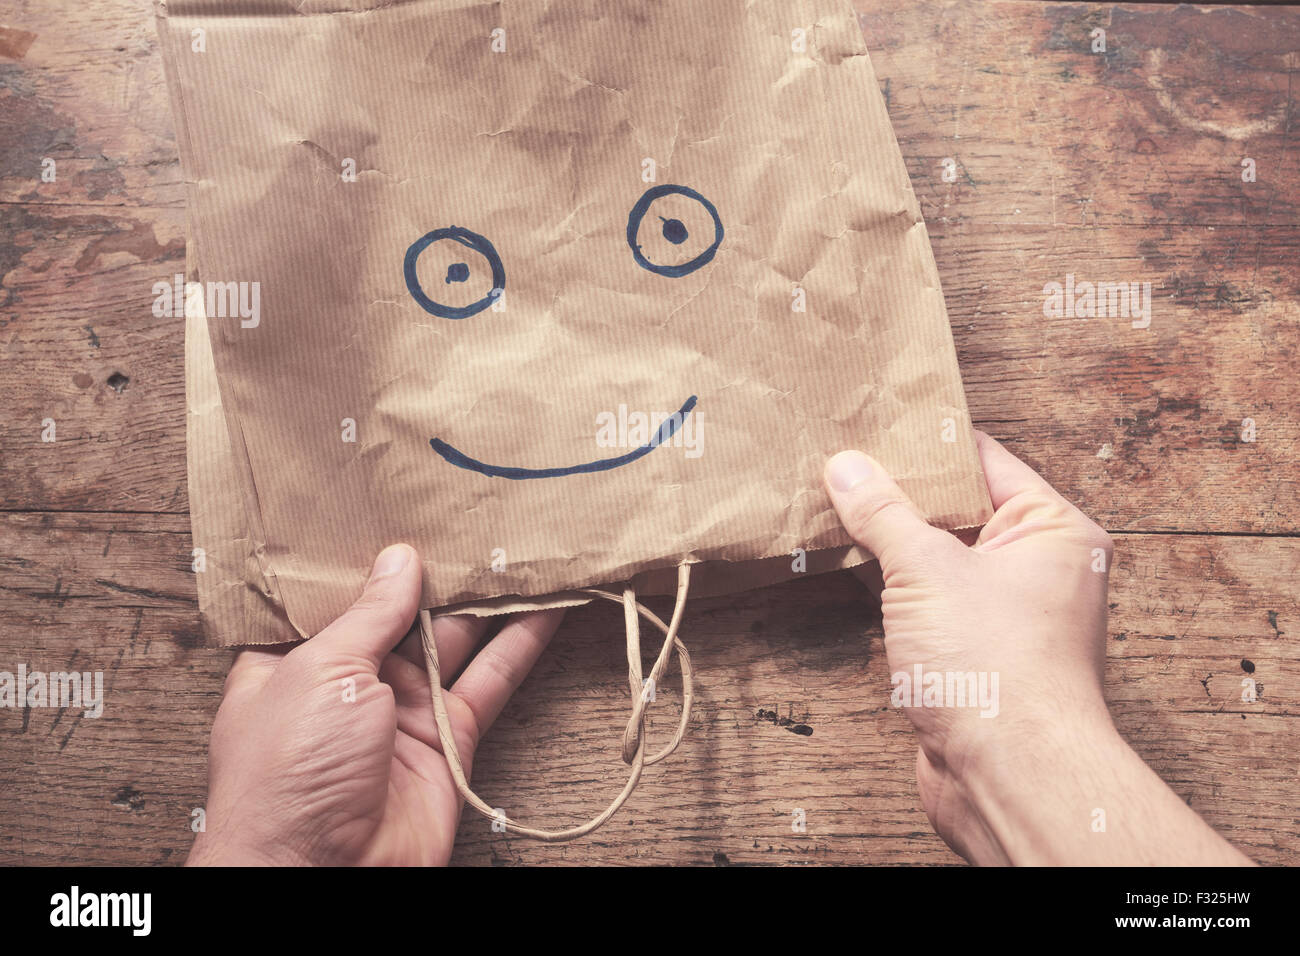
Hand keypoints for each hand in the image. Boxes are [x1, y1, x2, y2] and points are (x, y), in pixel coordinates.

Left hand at [188, 544, 563, 865]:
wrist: (321, 876)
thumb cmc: (286, 776)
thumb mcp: (321, 671)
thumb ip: (369, 613)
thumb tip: (400, 560)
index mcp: (290, 662)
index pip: (329, 596)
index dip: (360, 555)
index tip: (391, 505)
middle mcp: (347, 683)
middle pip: (398, 612)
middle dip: (432, 569)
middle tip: (469, 514)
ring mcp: (400, 711)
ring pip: (452, 640)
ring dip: (485, 600)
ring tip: (519, 547)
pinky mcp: (448, 740)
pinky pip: (490, 681)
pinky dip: (521, 644)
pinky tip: (546, 607)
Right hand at [824, 432, 1250, 864]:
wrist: (1011, 776)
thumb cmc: (996, 671)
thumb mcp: (927, 571)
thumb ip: (883, 514)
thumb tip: (848, 467)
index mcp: (1051, 529)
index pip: (981, 460)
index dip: (923, 440)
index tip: (871, 418)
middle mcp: (1037, 565)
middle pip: (956, 507)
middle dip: (898, 489)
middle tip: (839, 457)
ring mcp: (1005, 611)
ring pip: (938, 556)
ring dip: (889, 538)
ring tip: (832, 501)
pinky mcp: (974, 651)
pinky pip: (927, 598)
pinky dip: (890, 582)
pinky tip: (846, 561)